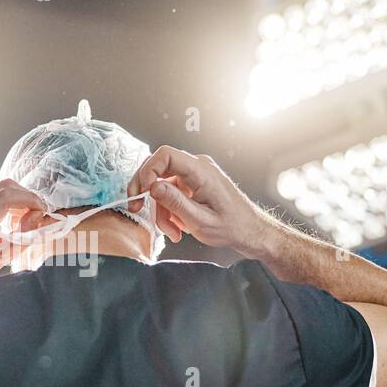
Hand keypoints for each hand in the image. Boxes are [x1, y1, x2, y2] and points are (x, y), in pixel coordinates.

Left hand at [0, 179, 47, 288]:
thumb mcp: (0, 259)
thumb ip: (22, 239)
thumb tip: (37, 220)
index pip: (7, 197)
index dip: (29, 199)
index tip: (41, 208)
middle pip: (4, 186)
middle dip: (24, 196)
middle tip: (34, 210)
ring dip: (12, 196)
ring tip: (16, 215)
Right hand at [128, 145, 262, 253]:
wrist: (250, 231)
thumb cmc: (232, 227)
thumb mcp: (200, 220)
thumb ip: (175, 202)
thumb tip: (152, 187)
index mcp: (201, 171)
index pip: (165, 155)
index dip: (147, 171)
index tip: (141, 193)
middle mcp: (197, 167)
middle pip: (158, 169)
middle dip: (146, 192)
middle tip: (136, 209)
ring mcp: (194, 175)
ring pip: (162, 186)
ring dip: (161, 210)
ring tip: (172, 231)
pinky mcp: (192, 185)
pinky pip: (171, 193)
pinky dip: (169, 211)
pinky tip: (177, 227)